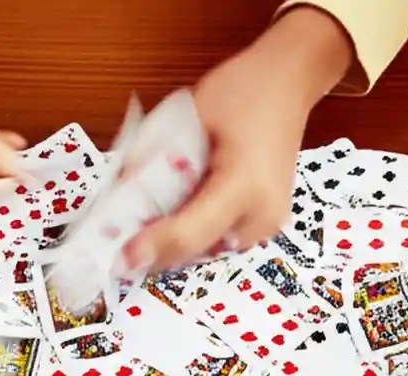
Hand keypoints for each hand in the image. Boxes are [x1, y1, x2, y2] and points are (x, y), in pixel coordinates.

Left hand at [123, 7, 352, 271]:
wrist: (289, 82)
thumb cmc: (242, 90)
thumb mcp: (188, 118)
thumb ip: (156, 160)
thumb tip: (120, 197)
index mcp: (245, 185)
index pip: (189, 233)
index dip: (150, 248)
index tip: (118, 261)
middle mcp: (262, 214)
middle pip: (197, 251)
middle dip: (156, 248)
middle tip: (119, 242)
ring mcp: (267, 222)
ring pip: (206, 250)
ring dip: (173, 242)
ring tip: (143, 225)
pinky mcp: (265, 221)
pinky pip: (219, 237)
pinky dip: (192, 230)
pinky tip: (172, 213)